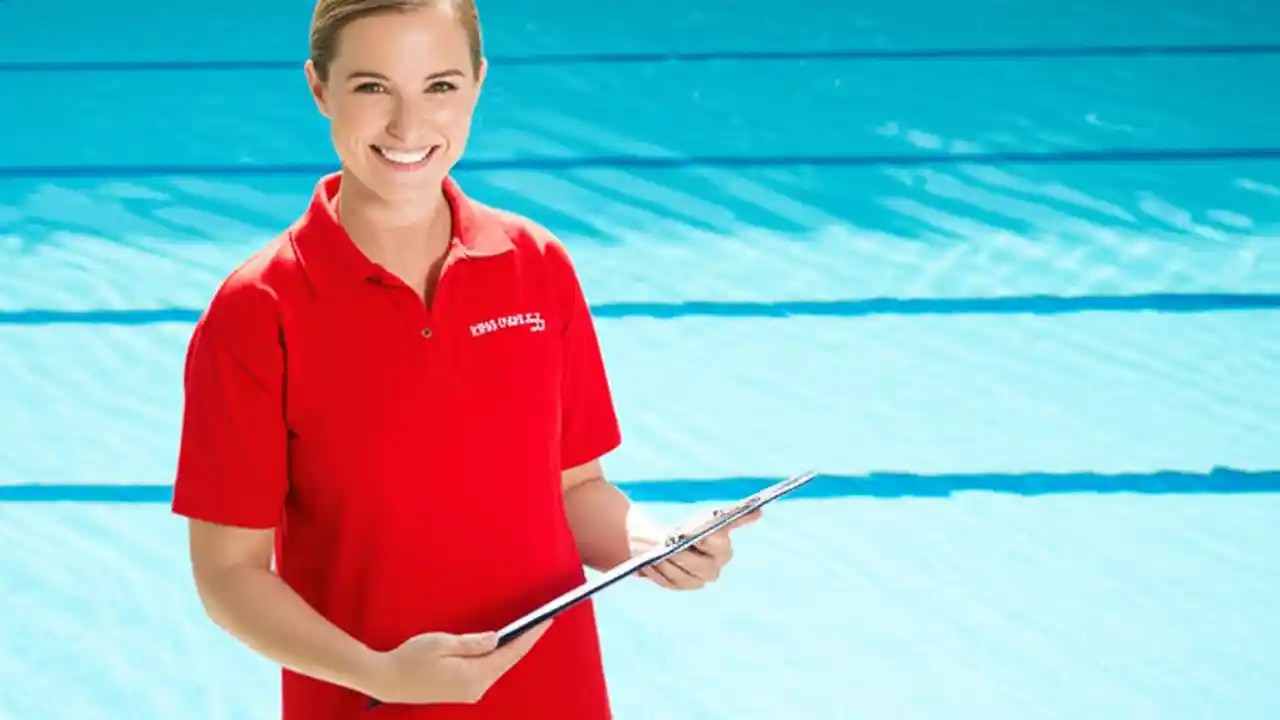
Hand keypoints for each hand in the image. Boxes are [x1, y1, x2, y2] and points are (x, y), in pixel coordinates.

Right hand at [362, 620, 551, 705]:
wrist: (386, 680)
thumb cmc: (409, 659)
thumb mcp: (442, 643)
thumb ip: (472, 643)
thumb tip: (497, 640)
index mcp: (473, 676)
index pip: (511, 654)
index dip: (530, 636)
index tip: (546, 621)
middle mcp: (475, 688)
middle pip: (508, 661)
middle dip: (524, 641)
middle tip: (541, 620)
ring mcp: (469, 692)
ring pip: (498, 667)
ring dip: (511, 649)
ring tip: (526, 630)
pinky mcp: (462, 691)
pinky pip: (486, 671)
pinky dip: (496, 658)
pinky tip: (501, 646)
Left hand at [634, 509, 761, 589]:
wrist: (670, 541)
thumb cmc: (692, 527)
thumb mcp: (708, 518)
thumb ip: (735, 516)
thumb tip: (761, 512)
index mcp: (724, 550)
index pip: (720, 548)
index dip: (708, 542)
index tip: (697, 535)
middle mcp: (713, 570)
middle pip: (700, 566)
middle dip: (684, 555)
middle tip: (669, 546)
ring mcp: (696, 580)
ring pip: (681, 575)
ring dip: (667, 564)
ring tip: (655, 555)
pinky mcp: (679, 586)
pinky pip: (668, 581)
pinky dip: (657, 572)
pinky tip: (648, 565)